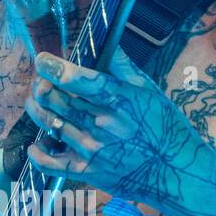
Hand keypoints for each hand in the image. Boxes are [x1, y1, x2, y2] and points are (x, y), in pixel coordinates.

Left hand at [25, 47, 215, 215]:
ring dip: (37, 109)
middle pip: (55, 99)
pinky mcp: (87, 172)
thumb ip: (122, 67)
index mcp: (118, 99)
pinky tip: (37, 143)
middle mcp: (102, 123)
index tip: (42, 60)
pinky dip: (37, 152)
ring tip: (37, 101)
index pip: (77, 79)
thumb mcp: (150, 91)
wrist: (178, 173)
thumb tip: (104, 42)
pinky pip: (50, 163)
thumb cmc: (166, 128)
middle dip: (41, 85)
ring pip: (49, 123)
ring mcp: (92, 150)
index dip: (53, 68)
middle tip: (42, 81)